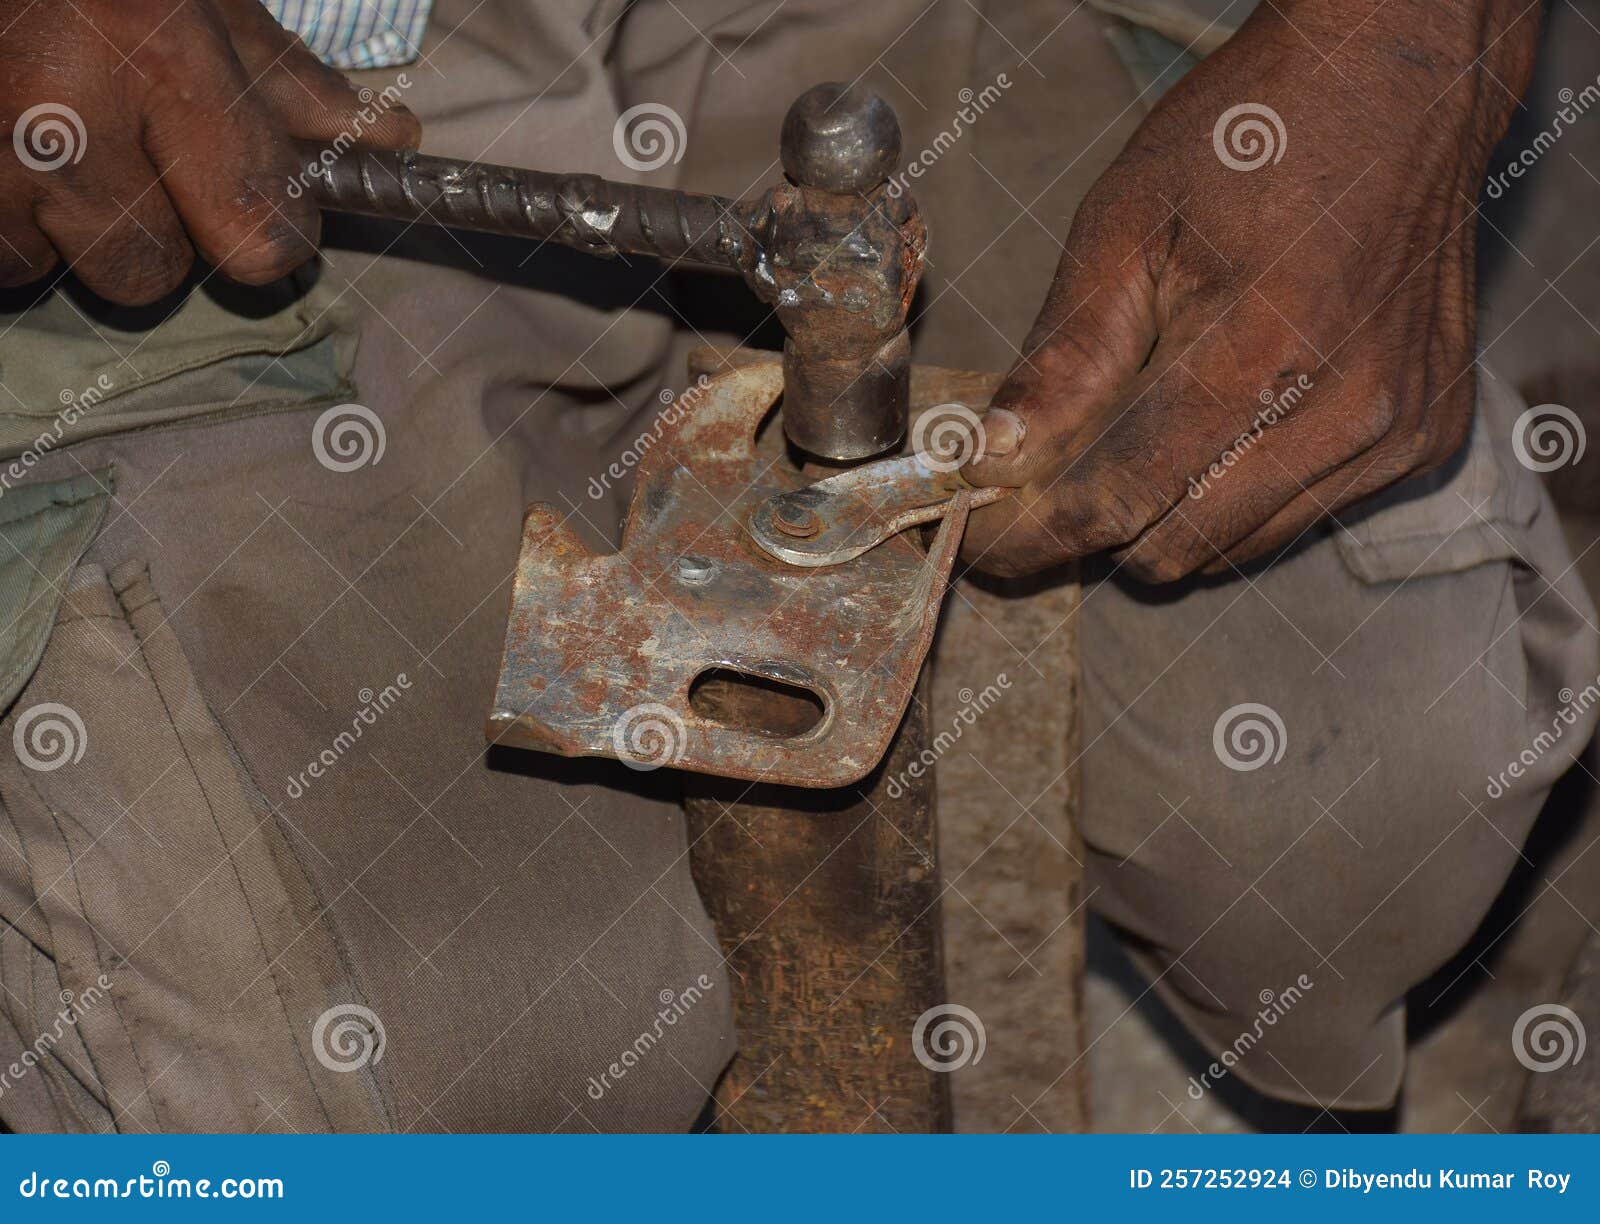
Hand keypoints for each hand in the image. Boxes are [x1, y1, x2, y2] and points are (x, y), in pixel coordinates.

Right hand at [0, 0, 420, 304]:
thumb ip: (283, 78)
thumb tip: (391, 141)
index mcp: (161, 50)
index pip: (259, 230)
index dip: (270, 234)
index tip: (262, 211)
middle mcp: (71, 111)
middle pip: (154, 272)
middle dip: (151, 232)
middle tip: (122, 156)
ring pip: (67, 272)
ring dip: (69, 231)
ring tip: (50, 145)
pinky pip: (4, 263)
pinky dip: (9, 226)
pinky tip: (9, 156)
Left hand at [961, 0, 1539, 580]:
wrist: (1400, 87)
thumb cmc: (1252, 137)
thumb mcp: (1124, 226)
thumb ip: (1063, 360)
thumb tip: (994, 461)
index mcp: (1258, 353)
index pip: (1118, 499)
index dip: (1036, 536)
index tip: (985, 546)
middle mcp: (1342, 412)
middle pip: (1173, 547)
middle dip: (1096, 527)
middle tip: (1056, 480)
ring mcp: (1394, 434)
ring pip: (1234, 548)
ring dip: (1170, 515)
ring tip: (1147, 430)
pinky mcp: (1425, 440)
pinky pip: (1300, 517)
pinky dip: (1241, 494)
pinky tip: (1233, 416)